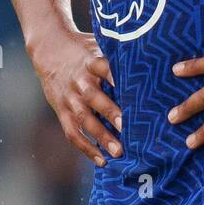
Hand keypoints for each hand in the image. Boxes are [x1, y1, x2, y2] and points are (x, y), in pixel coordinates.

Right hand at [32, 30, 121, 167]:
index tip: (131, 85)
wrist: (49, 48)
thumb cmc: (85, 49)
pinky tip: (101, 160)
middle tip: (127, 127)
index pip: (102, 66)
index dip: (113, 75)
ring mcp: (69, 97)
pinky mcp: (62, 110)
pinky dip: (86, 148)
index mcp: (90, 61)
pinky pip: (72, 132)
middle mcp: (79, 81)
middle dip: (110, 112)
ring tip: (118, 151)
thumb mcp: (99, 44)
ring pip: (83, 118)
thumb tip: (154, 61)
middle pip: (94, 97)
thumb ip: (119, 56)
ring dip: (100, 136)